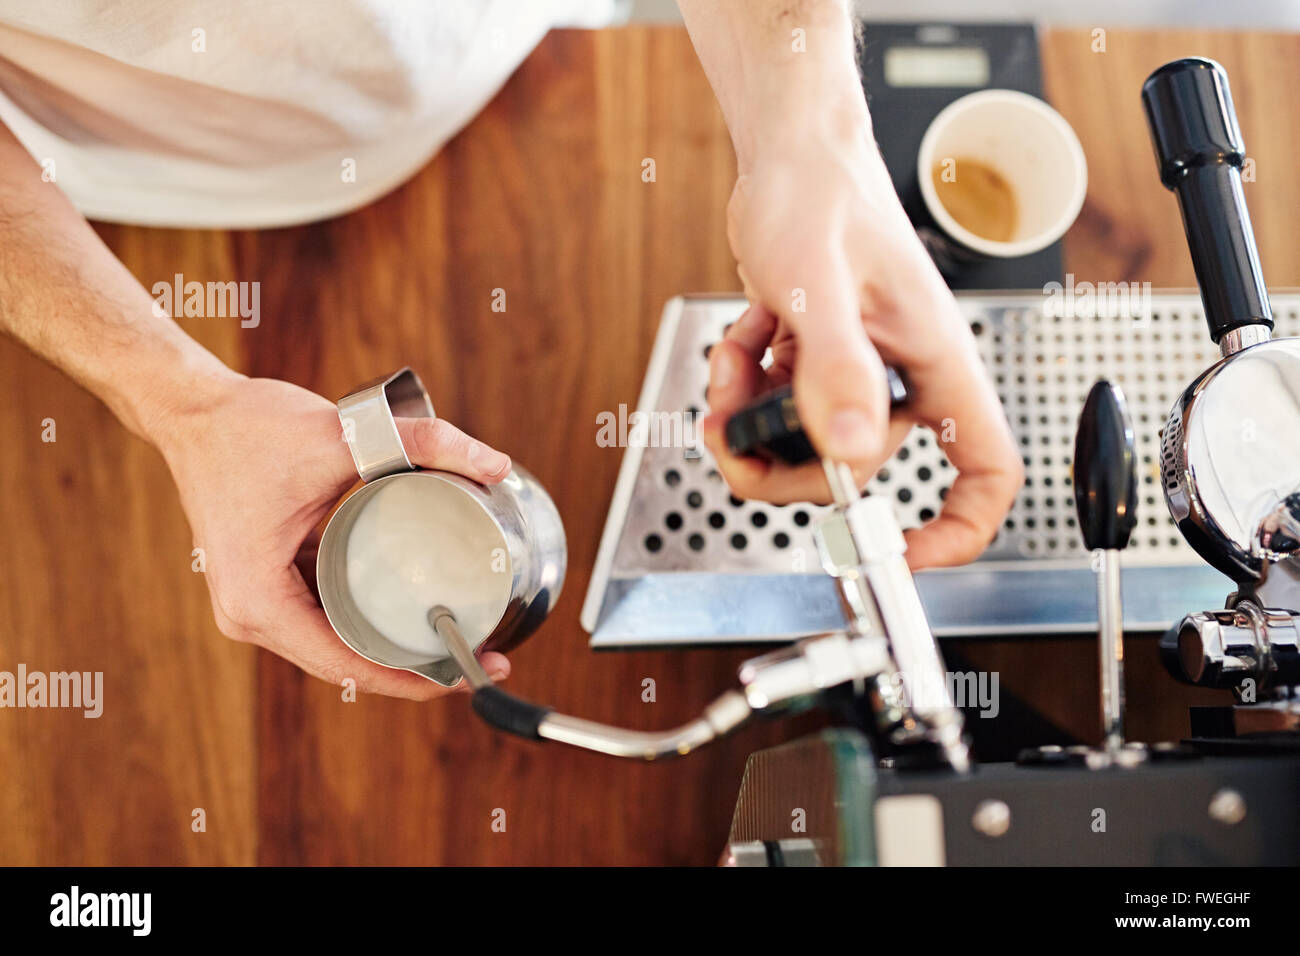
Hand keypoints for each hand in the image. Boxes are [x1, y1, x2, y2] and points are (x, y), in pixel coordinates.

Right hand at [158, 375, 514, 699]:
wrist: (191, 409)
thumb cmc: (248, 425)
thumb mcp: (341, 435)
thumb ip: (423, 442)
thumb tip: (497, 465)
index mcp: (259, 600)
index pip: (349, 665)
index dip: (413, 680)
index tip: (471, 673)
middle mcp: (248, 615)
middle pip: (347, 664)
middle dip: (415, 668)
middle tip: (486, 657)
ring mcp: (253, 604)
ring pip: (337, 646)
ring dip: (394, 647)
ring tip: (463, 637)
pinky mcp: (265, 585)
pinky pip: (324, 618)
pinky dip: (369, 620)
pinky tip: (415, 613)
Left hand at [702, 133, 1022, 568]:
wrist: (788, 158)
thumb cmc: (819, 195)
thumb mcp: (818, 284)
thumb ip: (834, 367)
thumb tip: (848, 450)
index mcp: (934, 362)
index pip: (987, 469)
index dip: (957, 527)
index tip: (901, 551)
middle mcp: (902, 377)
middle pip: (855, 469)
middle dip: (781, 459)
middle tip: (732, 429)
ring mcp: (859, 373)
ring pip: (807, 444)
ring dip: (752, 419)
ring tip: (734, 365)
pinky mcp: (820, 364)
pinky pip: (780, 410)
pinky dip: (746, 388)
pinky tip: (743, 340)